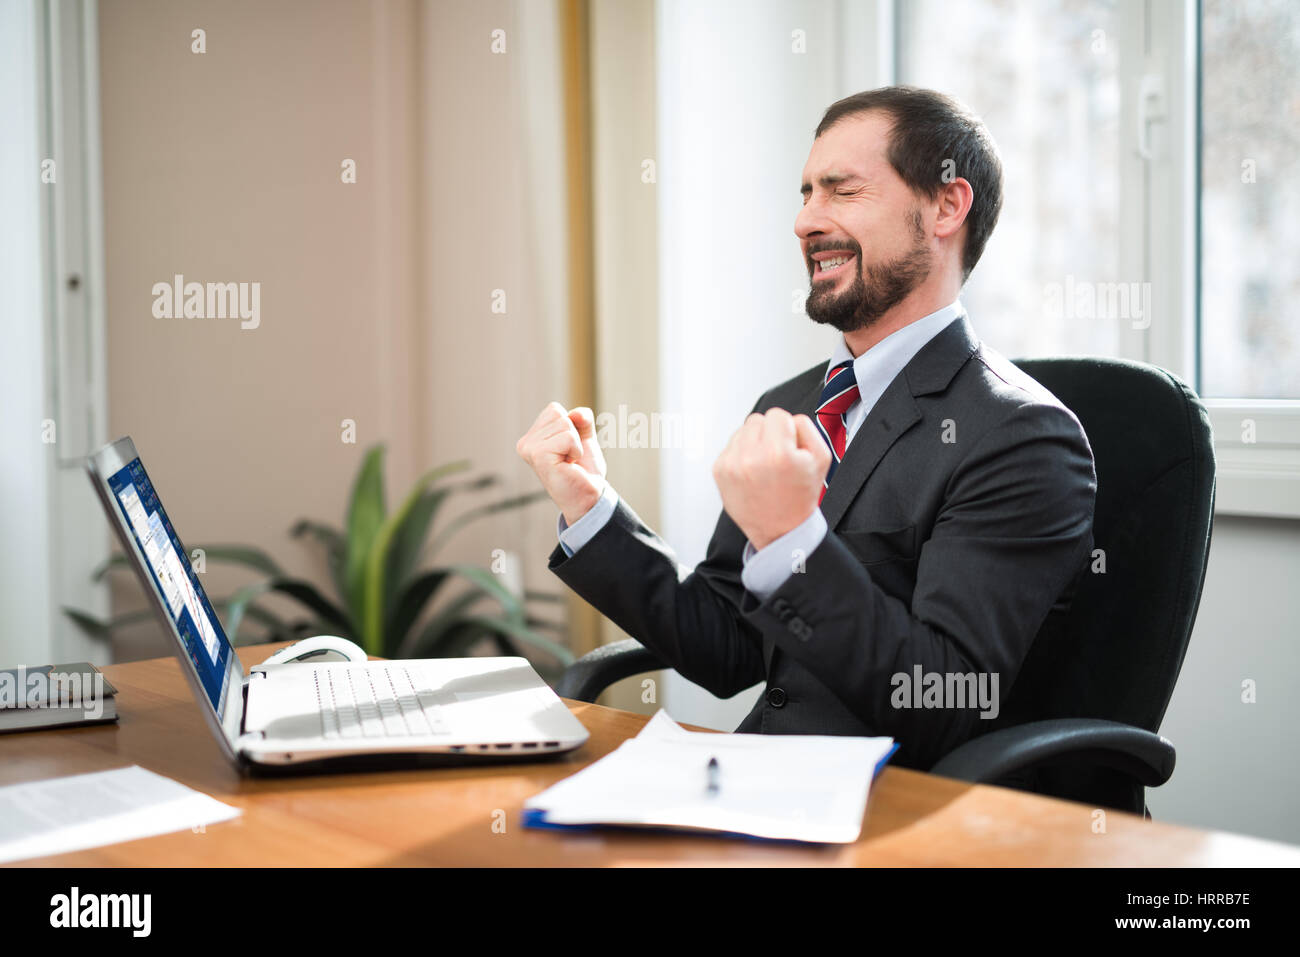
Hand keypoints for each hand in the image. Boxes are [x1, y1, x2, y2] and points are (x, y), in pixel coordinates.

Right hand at [516, 402, 607, 524]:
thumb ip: (581, 420)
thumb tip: (576, 414)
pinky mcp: (538, 456)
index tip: (569, 450)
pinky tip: (568, 466)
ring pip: (565, 424)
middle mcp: (525, 443)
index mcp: (532, 437)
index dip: (571, 427)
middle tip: (570, 458)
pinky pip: (568, 437)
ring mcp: (529, 449)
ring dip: (575, 444)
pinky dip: (576, 450)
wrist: (588, 497)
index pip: (554, 410)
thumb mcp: (584, 438)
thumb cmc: (584, 471)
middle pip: (559, 414)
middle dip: (574, 435)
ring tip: (569, 462)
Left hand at [712, 409, 830, 549]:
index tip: (789, 449)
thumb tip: (786, 417)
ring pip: (742, 431)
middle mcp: (751, 458)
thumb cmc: (800, 496)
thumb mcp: (821, 458)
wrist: (780, 530)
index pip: (777, 414)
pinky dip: (741, 455)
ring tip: (764, 466)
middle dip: (768, 434)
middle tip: (777, 458)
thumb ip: (805, 426)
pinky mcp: (719, 471)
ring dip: (754, 443)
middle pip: (757, 419)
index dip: (787, 430)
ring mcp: (731, 465)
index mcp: (778, 453)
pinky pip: (730, 446)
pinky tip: (752, 472)